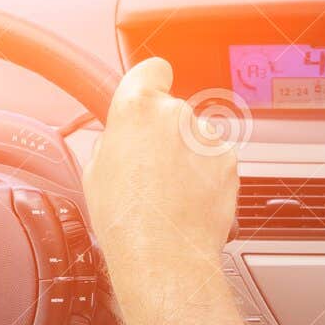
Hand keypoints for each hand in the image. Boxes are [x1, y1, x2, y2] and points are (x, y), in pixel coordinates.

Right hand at [82, 58, 237, 298]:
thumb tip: (121, 139)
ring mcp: (207, 137)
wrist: (163, 256)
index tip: (151, 90)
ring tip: (170, 192)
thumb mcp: (95, 171)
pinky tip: (189, 200)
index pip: (152, 69)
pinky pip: (215, 160)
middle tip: (150, 169)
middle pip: (173, 111)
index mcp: (136, 108)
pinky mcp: (229, 161)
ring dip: (188, 156)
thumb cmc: (126, 220)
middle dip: (165, 133)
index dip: (151, 81)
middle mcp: (176, 114)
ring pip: (196, 137)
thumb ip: (114, 140)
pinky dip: (207, 175)